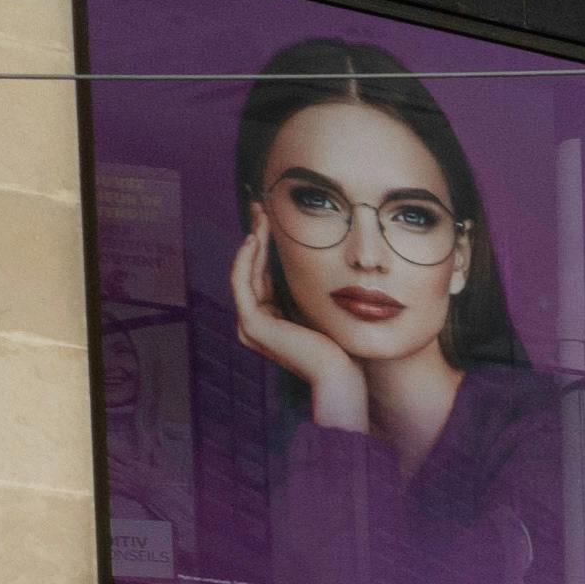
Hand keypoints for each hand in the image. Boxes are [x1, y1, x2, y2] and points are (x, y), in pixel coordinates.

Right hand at [226, 217, 366, 426]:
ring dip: (252, 241)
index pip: (263, 275)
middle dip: (257, 236)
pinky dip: (246, 260)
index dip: (266, 246)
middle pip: (252, 270)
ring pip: (245, 272)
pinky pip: (242, 283)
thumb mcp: (320, 308)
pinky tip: (256, 239)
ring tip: (260, 216)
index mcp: (270, 320)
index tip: (272, 218)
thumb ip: (307, 289)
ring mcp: (249, 325)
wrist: (342, 375)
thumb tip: (314, 259)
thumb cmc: (340, 347)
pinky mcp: (251, 325)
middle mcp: (254, 323)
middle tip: (260, 207)